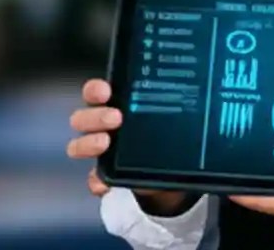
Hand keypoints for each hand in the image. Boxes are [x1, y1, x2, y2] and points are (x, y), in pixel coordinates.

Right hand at [66, 79, 189, 214]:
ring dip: (88, 143)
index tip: (106, 91)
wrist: (169, 176)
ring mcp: (100, 152)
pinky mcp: (104, 176)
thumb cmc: (165, 139)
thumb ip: (175, 113)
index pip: (95, 93)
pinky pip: (93, 179)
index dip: (95, 90)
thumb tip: (195, 105)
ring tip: (106, 143)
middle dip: (95, 116)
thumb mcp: (170, 121)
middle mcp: (102, 127)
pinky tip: (106, 183)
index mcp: (116, 106)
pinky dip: (97, 181)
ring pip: (78, 144)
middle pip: (82, 117)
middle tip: (116, 117)